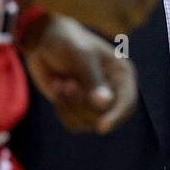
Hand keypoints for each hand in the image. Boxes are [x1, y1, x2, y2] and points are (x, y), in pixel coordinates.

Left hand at [20, 13, 138, 133]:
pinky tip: (57, 89)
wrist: (43, 41)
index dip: (116, 117)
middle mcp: (113, 91)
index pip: (127, 103)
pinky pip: (74, 125)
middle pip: (105, 117)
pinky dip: (62, 110)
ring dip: (69, 107)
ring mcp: (95, 103)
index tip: (101, 128)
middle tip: (67, 84)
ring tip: (61, 83)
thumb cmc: (66, 41)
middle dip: (82, 105)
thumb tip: (105, 104)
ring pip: (88, 123)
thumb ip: (93, 80)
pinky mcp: (78, 110)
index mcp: (122, 75)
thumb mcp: (80, 56)